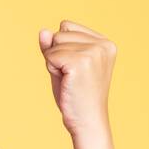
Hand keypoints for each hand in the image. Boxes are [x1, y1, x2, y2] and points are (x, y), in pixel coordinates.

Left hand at [38, 20, 115, 138]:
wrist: (87, 122)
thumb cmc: (76, 97)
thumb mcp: (63, 66)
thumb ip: (53, 47)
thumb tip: (43, 31)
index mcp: (105, 43)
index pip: (67, 26)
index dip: (61, 48)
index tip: (75, 69)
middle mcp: (103, 45)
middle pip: (59, 33)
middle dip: (57, 56)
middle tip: (72, 78)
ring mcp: (94, 52)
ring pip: (53, 44)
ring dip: (54, 64)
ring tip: (70, 81)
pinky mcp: (81, 62)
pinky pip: (50, 56)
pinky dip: (52, 70)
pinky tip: (67, 84)